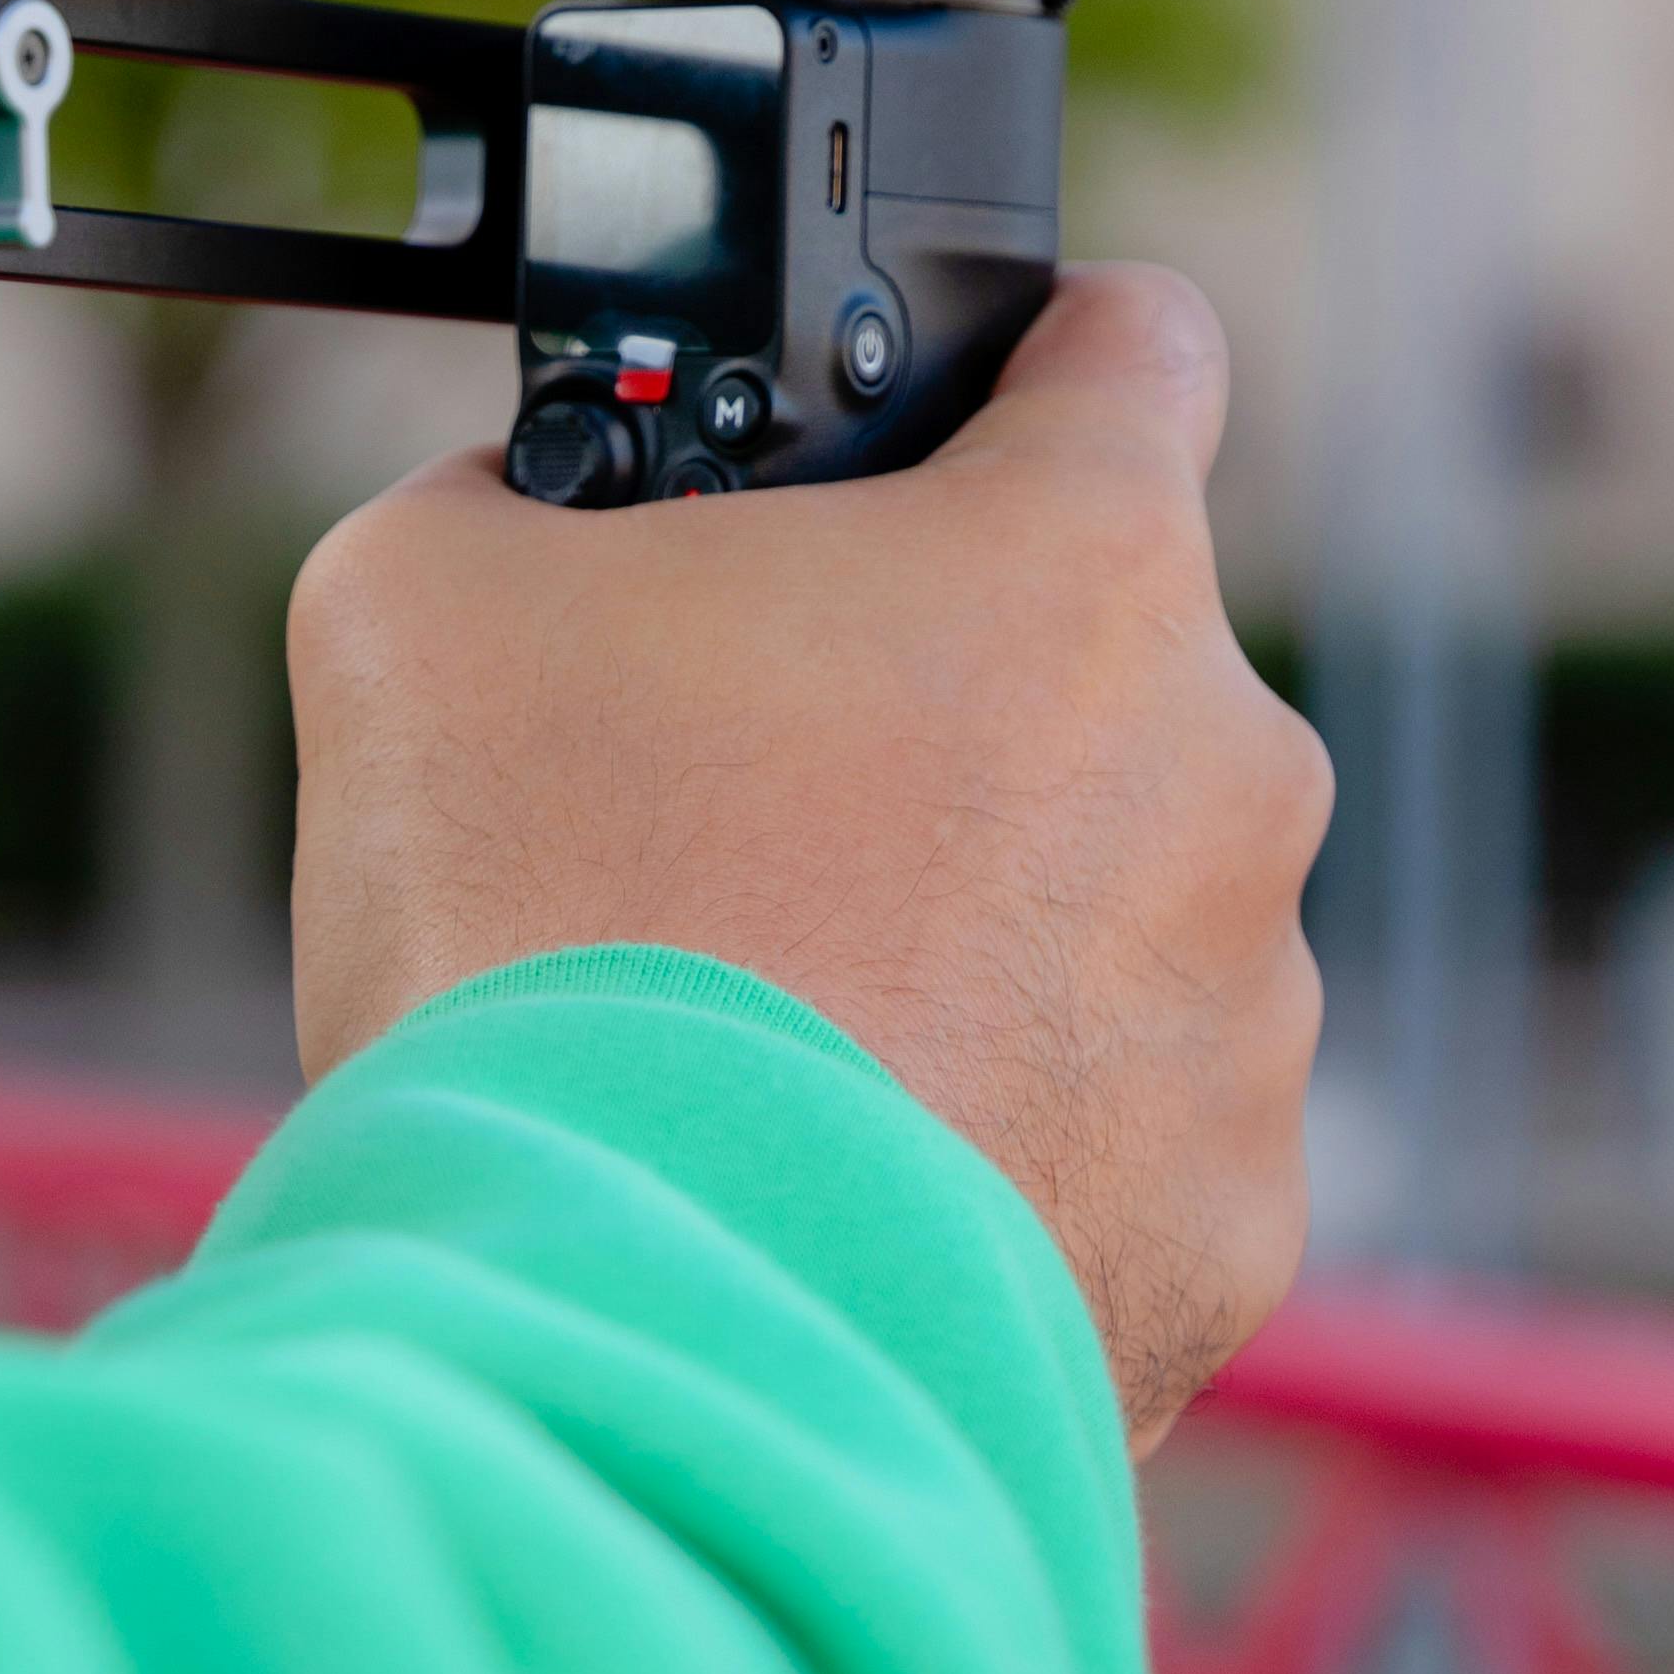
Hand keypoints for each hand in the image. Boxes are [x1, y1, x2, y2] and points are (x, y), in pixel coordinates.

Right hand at [286, 268, 1328, 1442]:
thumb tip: (529, 522)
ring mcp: (1251, 1016)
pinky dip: (1016, 1146)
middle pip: (1105, 669)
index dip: (1041, 357)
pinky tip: (848, 1176)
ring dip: (995, 938)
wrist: (617, 1328)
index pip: (1141, 344)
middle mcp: (1225, 767)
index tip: (968, 416)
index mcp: (1083, 561)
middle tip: (763, 796)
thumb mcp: (421, 600)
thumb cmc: (547, 935)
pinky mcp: (1227, 1229)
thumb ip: (515, 499)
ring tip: (785, 1021)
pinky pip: (1131, 1137)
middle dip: (959, 709)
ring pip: (1127, 912)